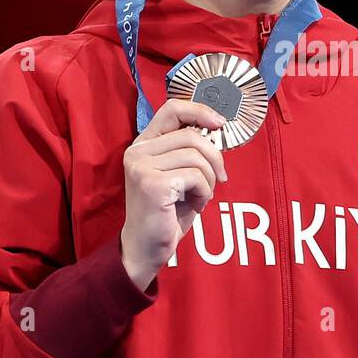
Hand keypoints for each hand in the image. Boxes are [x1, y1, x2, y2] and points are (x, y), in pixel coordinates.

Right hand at [120, 99, 228, 288]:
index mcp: (143, 144)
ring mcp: (142, 167)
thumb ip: (188, 150)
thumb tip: (217, 127)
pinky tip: (194, 206)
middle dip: (214, 158)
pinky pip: (196, 177)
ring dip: (209, 180)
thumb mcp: (177, 174)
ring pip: (196, 157)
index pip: (171, 109)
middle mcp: (138, 151)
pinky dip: (204, 193)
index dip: (199, 111)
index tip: (219, 123)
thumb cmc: (166, 213)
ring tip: (200, 197)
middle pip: (191, 136)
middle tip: (219, 179)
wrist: (145, 248)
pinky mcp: (153, 184)